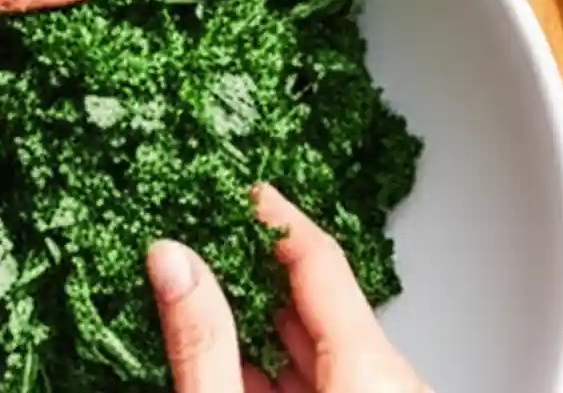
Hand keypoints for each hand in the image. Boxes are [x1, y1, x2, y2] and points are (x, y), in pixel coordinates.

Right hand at [146, 184, 429, 392]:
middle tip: (203, 238)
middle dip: (253, 272)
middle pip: (318, 305)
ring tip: (204, 291)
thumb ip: (203, 344)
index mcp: (371, 377)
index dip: (275, 218)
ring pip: (317, 348)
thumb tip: (173, 262)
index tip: (243, 190)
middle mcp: (389, 386)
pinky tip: (230, 359)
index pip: (322, 261)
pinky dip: (276, 367)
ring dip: (260, 325)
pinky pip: (323, 381)